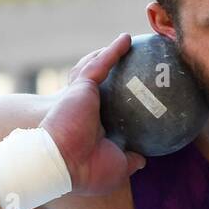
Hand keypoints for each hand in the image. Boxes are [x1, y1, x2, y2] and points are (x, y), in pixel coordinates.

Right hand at [41, 35, 145, 195]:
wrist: (62, 163)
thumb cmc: (87, 170)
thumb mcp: (117, 169)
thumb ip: (131, 160)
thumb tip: (144, 159)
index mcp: (96, 129)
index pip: (114, 111)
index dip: (125, 103)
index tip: (145, 98)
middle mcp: (90, 111)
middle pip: (106, 85)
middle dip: (117, 71)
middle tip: (139, 62)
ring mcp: (84, 97)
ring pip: (98, 68)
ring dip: (111, 54)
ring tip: (130, 42)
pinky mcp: (82, 86)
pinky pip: (101, 64)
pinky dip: (113, 51)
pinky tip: (128, 38)